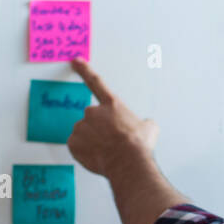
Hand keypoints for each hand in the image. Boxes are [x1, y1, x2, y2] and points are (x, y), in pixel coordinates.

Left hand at [66, 57, 159, 178]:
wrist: (128, 163)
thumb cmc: (138, 146)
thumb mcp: (149, 128)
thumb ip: (142, 122)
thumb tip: (145, 126)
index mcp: (112, 104)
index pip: (96, 82)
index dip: (84, 70)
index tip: (75, 61)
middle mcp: (93, 112)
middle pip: (92, 119)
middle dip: (99, 129)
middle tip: (111, 142)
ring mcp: (81, 127)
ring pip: (84, 134)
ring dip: (92, 141)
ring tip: (107, 152)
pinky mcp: (73, 142)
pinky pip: (77, 147)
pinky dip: (84, 152)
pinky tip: (97, 156)